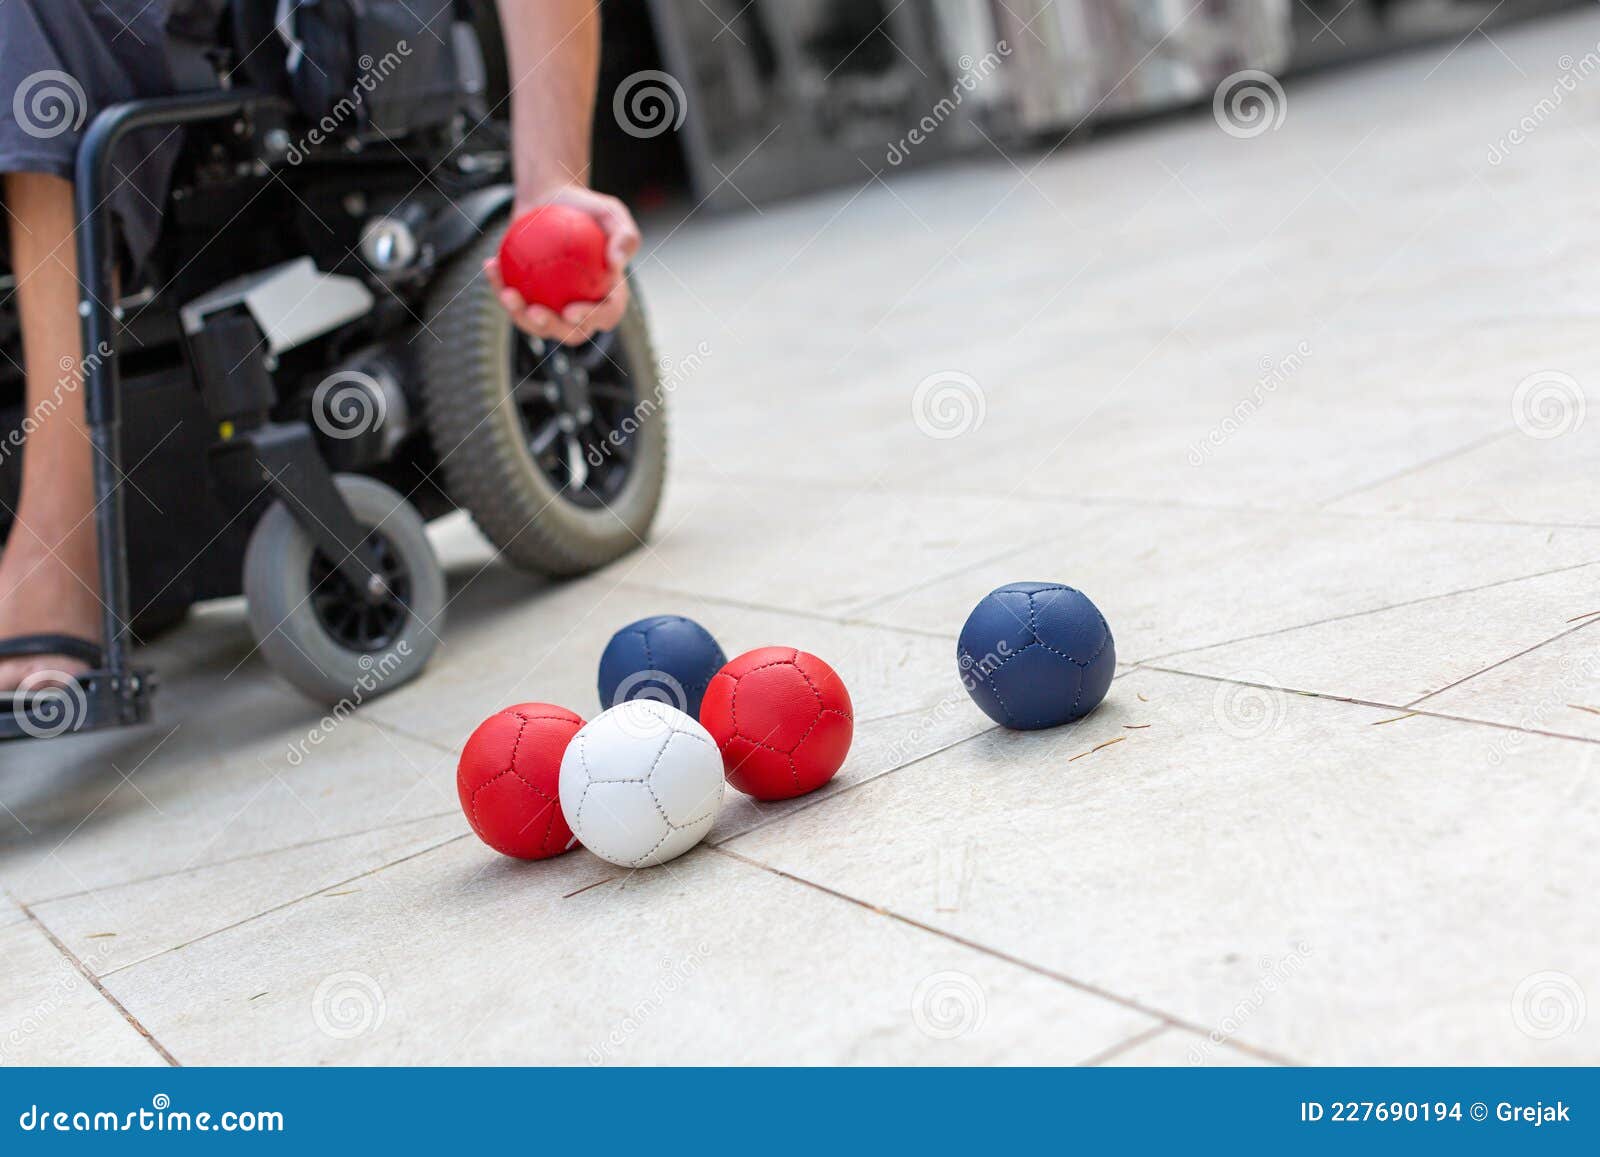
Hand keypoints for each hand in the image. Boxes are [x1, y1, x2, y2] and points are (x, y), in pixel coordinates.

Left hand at [484, 185, 641, 344]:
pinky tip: (490, 267)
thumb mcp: (612, 212)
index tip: (570, 310)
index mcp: (608, 297)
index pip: (605, 315)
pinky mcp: (529, 299)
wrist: (552, 200)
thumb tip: (616, 263)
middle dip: (551, 329)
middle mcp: (583, 309)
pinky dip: (499, 284)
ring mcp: (554, 308)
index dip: (589, 320)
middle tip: (534, 312)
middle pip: (570, 331)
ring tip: (507, 294)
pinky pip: (514, 298)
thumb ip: (625, 236)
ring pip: (536, 322)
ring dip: (518, 314)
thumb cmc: (587, 207)